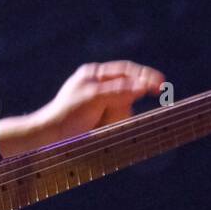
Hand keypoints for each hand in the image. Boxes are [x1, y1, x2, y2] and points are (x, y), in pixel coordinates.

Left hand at [28, 60, 166, 144]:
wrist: (49, 138)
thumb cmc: (67, 114)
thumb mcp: (94, 98)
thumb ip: (119, 90)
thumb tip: (143, 85)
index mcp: (94, 74)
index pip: (126, 71)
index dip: (145, 77)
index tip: (161, 86)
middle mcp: (98, 86)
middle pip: (127, 91)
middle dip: (123, 105)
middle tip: (110, 117)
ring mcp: (100, 103)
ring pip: (124, 108)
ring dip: (117, 118)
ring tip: (100, 125)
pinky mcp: (100, 119)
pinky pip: (118, 120)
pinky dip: (113, 125)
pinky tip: (100, 129)